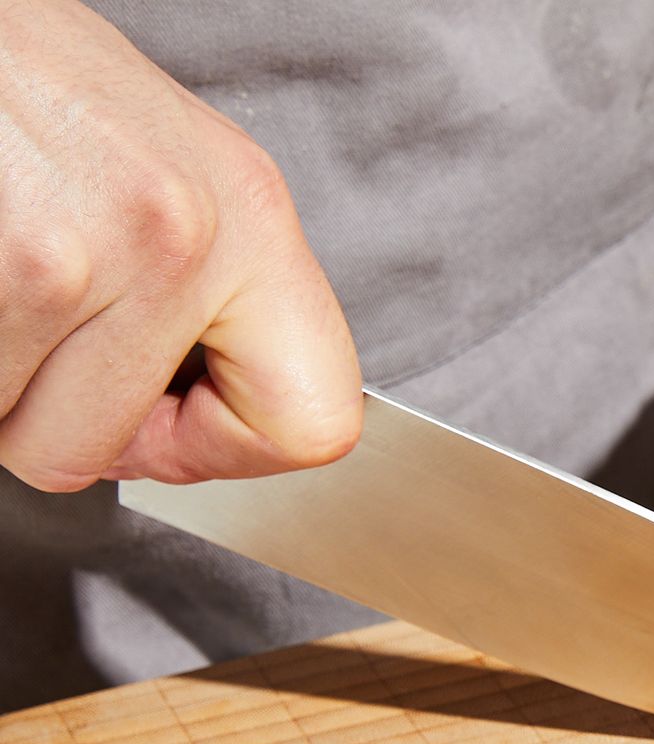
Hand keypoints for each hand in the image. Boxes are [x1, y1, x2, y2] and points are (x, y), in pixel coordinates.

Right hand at [0, 0, 360, 491]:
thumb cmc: (23, 75)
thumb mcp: (165, 168)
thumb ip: (206, 294)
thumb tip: (195, 419)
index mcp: (249, 212)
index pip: (312, 422)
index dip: (222, 448)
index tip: (170, 415)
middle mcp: (180, 232)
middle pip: (114, 448)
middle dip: (58, 414)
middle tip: (39, 325)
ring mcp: (78, 254)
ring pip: (24, 434)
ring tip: (0, 270)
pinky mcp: (5, 267)